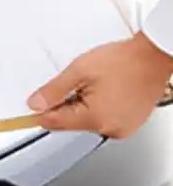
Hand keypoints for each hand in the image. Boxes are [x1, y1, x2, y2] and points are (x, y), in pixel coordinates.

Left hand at [28, 33, 172, 138]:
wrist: (152, 57)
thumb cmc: (123, 61)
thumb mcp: (79, 71)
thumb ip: (53, 90)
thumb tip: (35, 104)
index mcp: (96, 118)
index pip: (55, 123)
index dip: (41, 111)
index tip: (32, 105)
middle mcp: (111, 129)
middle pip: (71, 123)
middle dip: (66, 104)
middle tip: (78, 83)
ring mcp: (123, 128)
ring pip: (87, 121)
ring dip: (83, 106)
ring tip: (97, 85)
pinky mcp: (130, 124)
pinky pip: (103, 119)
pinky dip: (98, 107)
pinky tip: (107, 91)